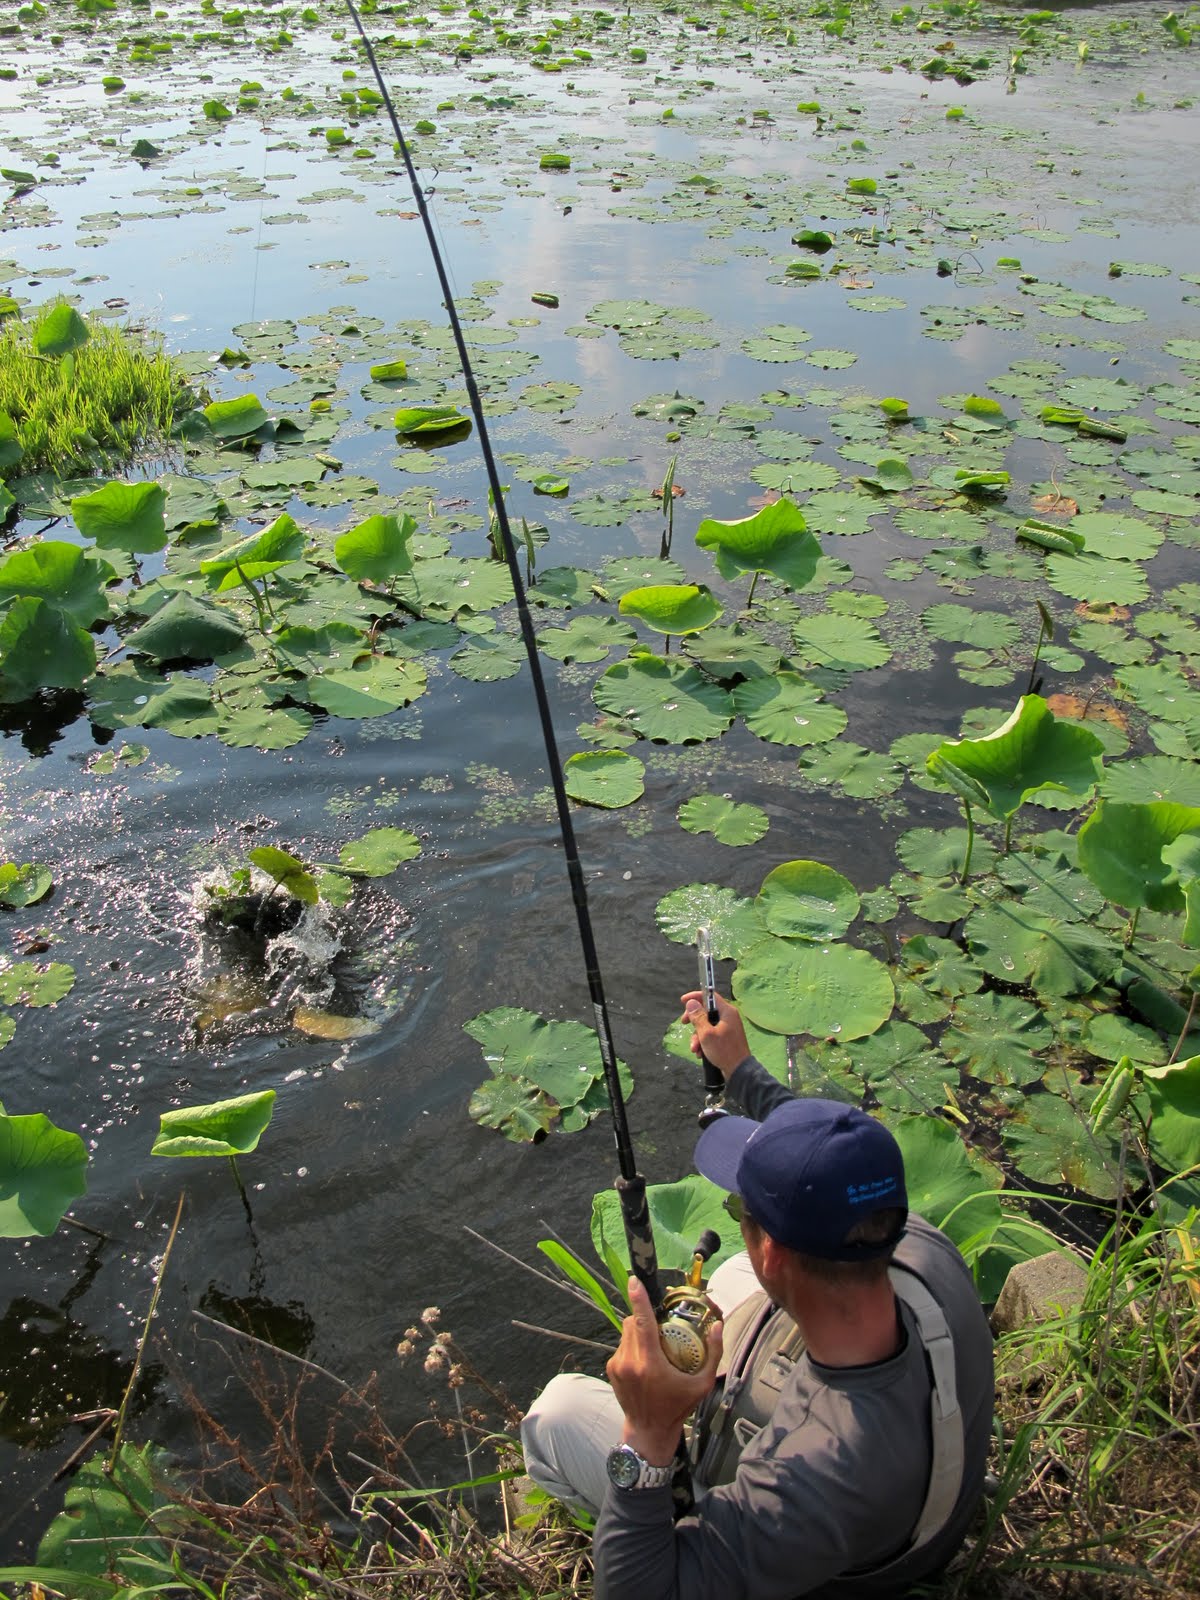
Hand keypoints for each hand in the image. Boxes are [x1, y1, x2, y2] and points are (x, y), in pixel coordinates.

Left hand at [607, 1276, 721, 1465]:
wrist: (649, 1432)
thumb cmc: (676, 1409)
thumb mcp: (701, 1385)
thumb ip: (714, 1355)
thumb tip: (717, 1327)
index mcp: (650, 1363)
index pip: (642, 1322)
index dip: (639, 1299)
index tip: (635, 1281)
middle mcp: (630, 1361)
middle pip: (632, 1323)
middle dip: (643, 1316)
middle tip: (660, 1327)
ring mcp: (618, 1365)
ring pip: (625, 1332)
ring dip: (638, 1331)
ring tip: (653, 1346)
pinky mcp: (611, 1369)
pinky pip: (621, 1346)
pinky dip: (632, 1345)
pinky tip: (644, 1360)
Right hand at [680, 990, 750, 1078]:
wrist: (738, 1071)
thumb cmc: (723, 1050)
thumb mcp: (706, 1034)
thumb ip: (698, 1017)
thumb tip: (691, 1003)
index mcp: (727, 1012)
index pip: (710, 996)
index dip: (695, 996)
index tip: (683, 1001)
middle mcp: (728, 1017)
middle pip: (706, 1011)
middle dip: (693, 1020)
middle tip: (683, 1023)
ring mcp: (727, 1028)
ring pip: (706, 1025)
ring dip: (697, 1036)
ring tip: (695, 1048)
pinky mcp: (725, 1038)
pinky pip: (711, 1034)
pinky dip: (704, 1042)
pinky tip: (700, 1053)